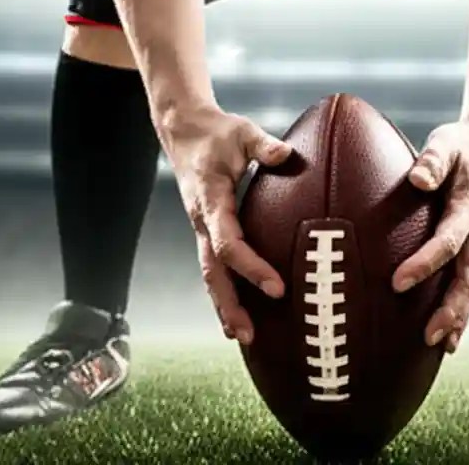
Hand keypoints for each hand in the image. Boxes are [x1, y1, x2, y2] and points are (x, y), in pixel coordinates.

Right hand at [160, 106, 293, 345]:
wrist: (183, 131)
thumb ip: (263, 145)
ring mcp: (202, 229)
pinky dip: (226, 292)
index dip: (251, 267)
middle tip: (249, 335)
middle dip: (230, 304)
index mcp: (210, 200)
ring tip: (245, 337)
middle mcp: (202, 221)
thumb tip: (285, 154)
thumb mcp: (242, 132)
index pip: (228, 242)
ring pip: (211, 275)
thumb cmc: (217, 133)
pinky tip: (240, 313)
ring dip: (225, 306)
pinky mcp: (207, 231)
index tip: (277, 287)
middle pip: (213, 272)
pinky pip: (215, 267)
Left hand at [392, 117, 468, 353]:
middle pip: (468, 277)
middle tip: (428, 335)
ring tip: (440, 346)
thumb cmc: (459, 146)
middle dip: (451, 308)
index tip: (398, 282)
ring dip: (458, 317)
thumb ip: (432, 161)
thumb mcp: (446, 143)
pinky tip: (443, 334)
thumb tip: (416, 179)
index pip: (447, 241)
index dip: (425, 263)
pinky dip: (459, 310)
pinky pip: (466, 282)